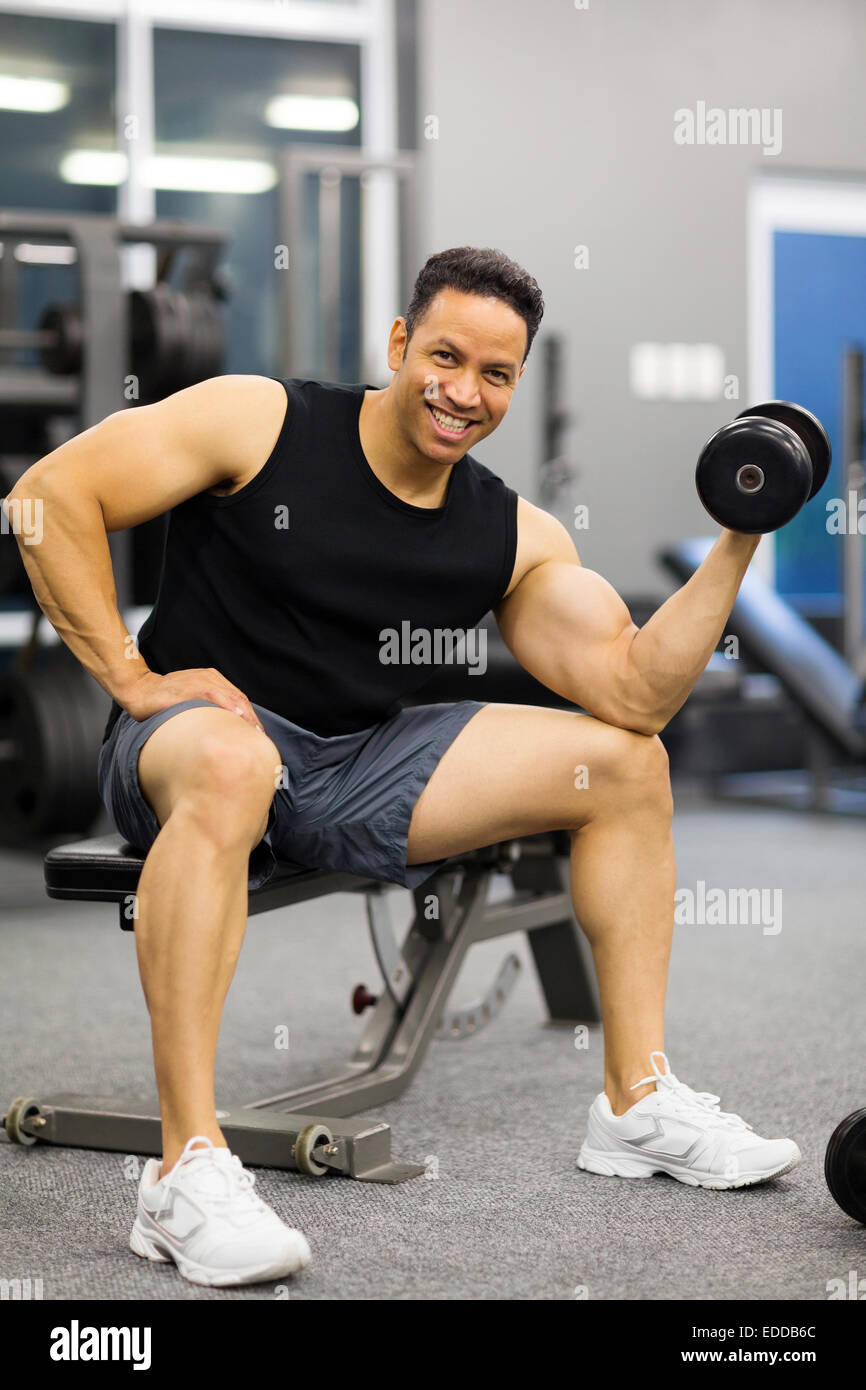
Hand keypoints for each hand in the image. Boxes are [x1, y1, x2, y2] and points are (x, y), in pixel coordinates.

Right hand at [121, 668, 264, 731]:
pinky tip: (236, 717)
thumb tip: (222, 734)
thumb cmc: (165, 699)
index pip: (239, 699)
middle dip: (252, 719)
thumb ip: (207, 711)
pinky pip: (212, 695)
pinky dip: (226, 705)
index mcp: (213, 680)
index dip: (251, 717)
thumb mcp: (192, 703)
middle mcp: (209, 678)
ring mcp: (199, 681)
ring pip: (229, 697)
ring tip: (253, 732)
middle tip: (261, 738)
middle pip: (239, 699)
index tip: (259, 735)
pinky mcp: (188, 687)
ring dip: (244, 715)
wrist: (139, 690)